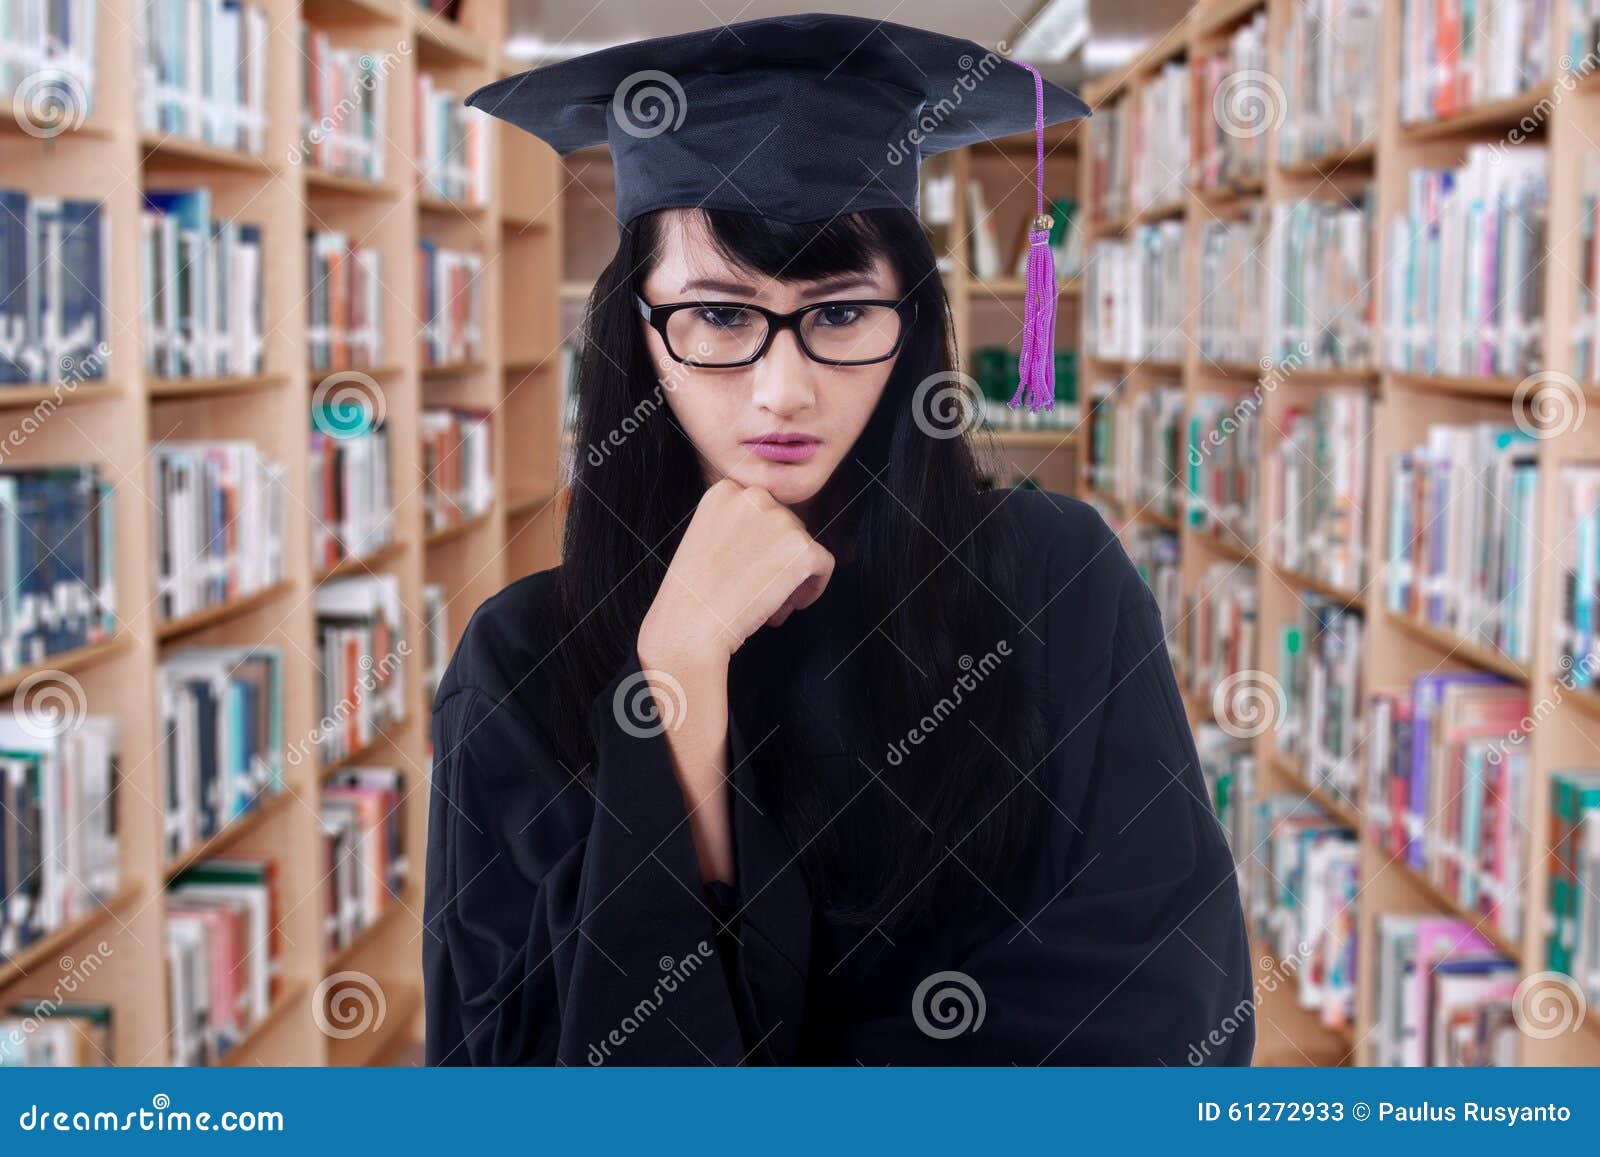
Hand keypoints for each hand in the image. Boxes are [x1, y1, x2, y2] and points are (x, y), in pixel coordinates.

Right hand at [639, 478, 834, 664]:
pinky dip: (813, 587)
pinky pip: (824, 565)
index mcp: (725, 490)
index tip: (748, 569)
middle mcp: (754, 496)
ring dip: (792, 577)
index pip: (762, 511)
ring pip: (804, 547)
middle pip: (786, 526)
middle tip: (758, 592)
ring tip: (768, 604)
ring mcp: (780, 520)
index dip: (760, 544)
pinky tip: (790, 606)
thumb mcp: (705, 538)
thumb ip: (738, 526)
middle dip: (778, 560)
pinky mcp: (802, 548)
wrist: (689, 625)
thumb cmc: (692, 594)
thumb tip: (777, 538)